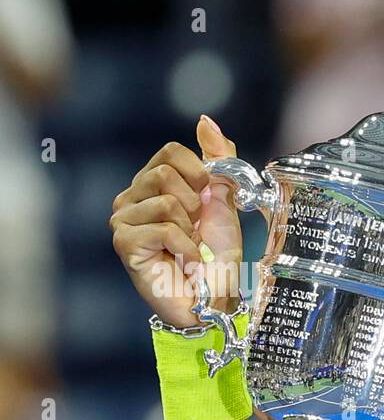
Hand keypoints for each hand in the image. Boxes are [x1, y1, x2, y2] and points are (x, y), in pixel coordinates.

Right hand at [109, 116, 242, 327]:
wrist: (214, 298)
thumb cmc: (217, 255)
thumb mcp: (224, 200)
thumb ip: (218, 160)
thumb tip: (205, 120)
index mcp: (152, 183)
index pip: (171, 151)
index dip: (200, 174)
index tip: (209, 203)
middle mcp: (130, 197)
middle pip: (165, 172)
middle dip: (196, 204)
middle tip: (198, 231)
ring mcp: (122, 219)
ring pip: (166, 200)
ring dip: (191, 229)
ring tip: (191, 249)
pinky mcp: (123, 242)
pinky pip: (164, 227)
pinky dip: (187, 247)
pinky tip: (186, 262)